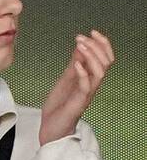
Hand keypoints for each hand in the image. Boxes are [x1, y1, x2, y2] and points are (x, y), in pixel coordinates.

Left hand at [40, 30, 113, 145]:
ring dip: (90, 56)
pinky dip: (82, 73)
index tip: (92, 32)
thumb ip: (75, 64)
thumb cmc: (60, 104)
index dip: (102, 44)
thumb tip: (80, 46)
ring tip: (80, 46)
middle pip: (107, 63)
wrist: (51, 128)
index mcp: (90, 78)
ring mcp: (87, 94)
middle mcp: (92, 85)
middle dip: (97, 47)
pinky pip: (86, 87)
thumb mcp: (66, 79)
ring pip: (100, 73)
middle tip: (82, 37)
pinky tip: (75, 64)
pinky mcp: (78, 103)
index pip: (105, 58)